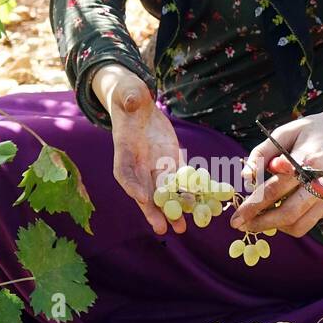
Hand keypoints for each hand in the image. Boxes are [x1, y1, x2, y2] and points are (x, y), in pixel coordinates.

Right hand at [91, 64, 186, 236]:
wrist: (138, 103)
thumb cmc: (129, 96)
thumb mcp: (128, 92)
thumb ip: (130, 97)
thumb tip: (133, 99)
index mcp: (123, 151)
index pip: (125, 173)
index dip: (133, 186)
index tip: (143, 198)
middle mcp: (138, 164)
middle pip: (144, 192)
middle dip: (153, 211)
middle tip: (163, 229)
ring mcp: (154, 165)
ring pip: (164, 192)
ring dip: (172, 209)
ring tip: (182, 228)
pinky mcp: (170, 161)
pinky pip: (180, 179)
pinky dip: (188, 192)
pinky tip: (199, 206)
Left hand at [230, 97, 322, 238]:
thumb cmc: (312, 132)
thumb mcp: (284, 133)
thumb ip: (262, 153)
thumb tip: (245, 177)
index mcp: (306, 161)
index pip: (274, 190)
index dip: (252, 206)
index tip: (235, 218)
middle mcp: (322, 183)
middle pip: (287, 214)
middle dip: (261, 224)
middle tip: (242, 225)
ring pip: (299, 226)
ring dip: (276, 226)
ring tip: (261, 218)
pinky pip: (309, 222)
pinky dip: (291, 222)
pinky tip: (280, 209)